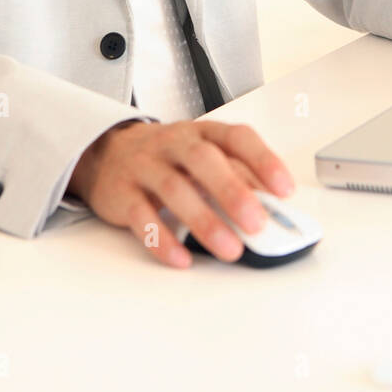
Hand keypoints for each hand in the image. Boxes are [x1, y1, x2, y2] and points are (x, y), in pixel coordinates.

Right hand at [67, 117, 295, 268]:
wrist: (107, 152)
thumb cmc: (168, 156)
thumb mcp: (205, 156)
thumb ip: (238, 177)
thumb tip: (274, 209)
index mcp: (202, 133)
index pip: (236, 138)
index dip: (263, 161)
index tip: (284, 190)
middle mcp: (174, 144)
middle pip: (203, 161)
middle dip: (232, 192)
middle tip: (257, 224)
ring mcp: (145, 166)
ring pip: (174, 189)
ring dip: (204, 222)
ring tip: (229, 249)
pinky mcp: (121, 193)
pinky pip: (141, 215)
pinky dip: (162, 239)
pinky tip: (181, 258)